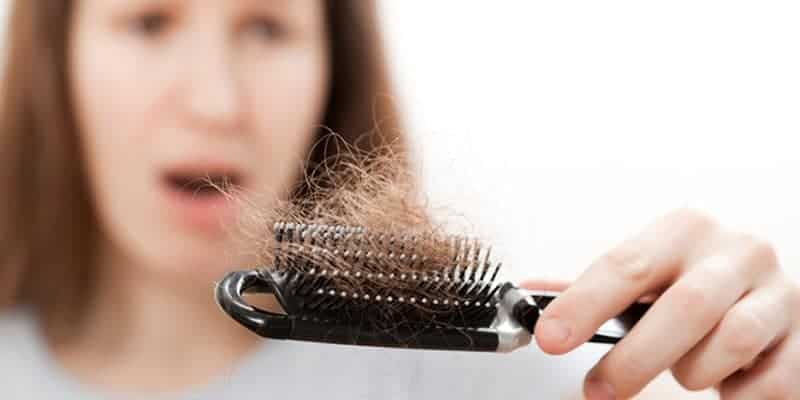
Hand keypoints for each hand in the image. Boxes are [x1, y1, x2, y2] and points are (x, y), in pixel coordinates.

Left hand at [523, 208, 799, 398]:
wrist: (767, 295)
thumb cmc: (694, 286)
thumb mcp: (646, 276)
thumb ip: (591, 287)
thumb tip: (528, 293)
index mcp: (686, 229)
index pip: (628, 264)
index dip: (584, 304)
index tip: (550, 338)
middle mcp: (738, 250)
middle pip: (683, 307)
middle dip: (633, 359)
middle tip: (597, 390)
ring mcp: (779, 292)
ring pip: (728, 344)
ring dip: (690, 371)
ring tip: (681, 368)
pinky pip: (765, 382)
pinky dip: (733, 395)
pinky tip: (724, 382)